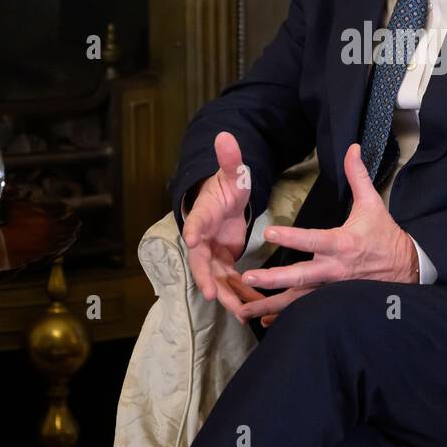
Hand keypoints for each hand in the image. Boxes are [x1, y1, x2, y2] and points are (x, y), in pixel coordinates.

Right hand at [182, 131, 255, 322]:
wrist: (226, 199)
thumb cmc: (227, 185)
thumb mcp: (232, 173)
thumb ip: (230, 159)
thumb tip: (226, 135)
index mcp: (202, 215)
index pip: (194, 222)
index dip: (193, 229)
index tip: (192, 238)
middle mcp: (202, 238)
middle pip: (201, 261)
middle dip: (206, 278)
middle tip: (212, 294)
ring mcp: (212, 253)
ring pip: (216, 278)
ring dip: (227, 295)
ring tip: (239, 312)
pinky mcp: (224, 262)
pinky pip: (230, 281)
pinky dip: (240, 293)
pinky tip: (253, 308)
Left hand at [238, 143, 418, 323]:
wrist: (405, 268)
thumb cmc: (384, 235)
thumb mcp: (373, 204)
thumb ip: (358, 176)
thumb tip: (353, 147)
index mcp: (342, 244)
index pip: (312, 240)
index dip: (291, 236)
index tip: (269, 232)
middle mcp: (334, 269)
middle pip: (300, 276)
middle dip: (273, 279)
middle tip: (248, 278)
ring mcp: (331, 288)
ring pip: (298, 300)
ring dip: (271, 306)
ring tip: (245, 310)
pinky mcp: (331, 300)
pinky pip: (305, 310)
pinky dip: (285, 316)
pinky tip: (265, 321)